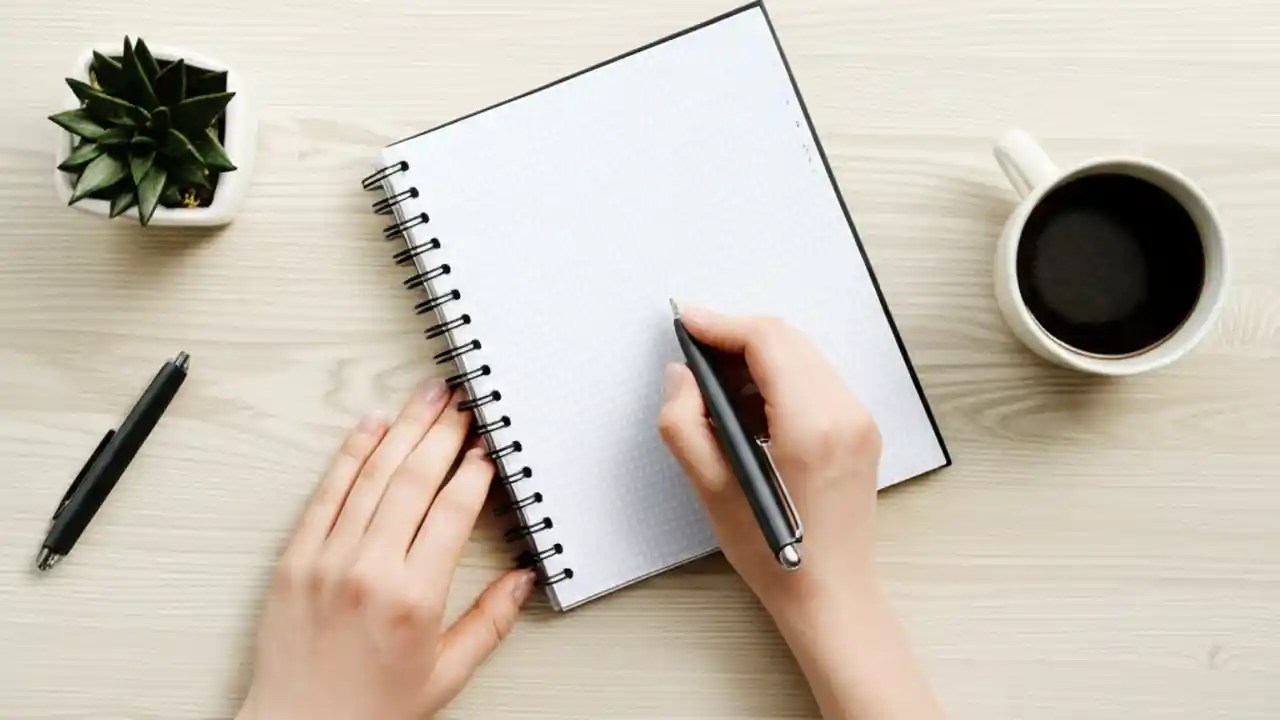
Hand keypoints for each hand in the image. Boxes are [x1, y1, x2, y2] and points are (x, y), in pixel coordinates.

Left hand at [237, 380, 535, 719]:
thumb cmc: (368, 712)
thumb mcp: (446, 675)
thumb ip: (490, 623)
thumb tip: (523, 581)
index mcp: (413, 598)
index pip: (452, 510)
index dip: (474, 471)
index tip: (486, 449)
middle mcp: (368, 570)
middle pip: (414, 480)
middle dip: (443, 433)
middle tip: (461, 404)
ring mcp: (326, 559)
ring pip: (371, 475)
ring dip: (402, 429)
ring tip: (425, 397)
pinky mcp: (294, 559)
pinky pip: (325, 493)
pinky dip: (348, 454)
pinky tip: (369, 428)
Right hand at [658, 308, 939, 719]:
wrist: (831, 593)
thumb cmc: (777, 555)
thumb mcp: (713, 491)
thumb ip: (685, 425)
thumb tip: (681, 377)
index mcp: (811, 425)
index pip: (767, 341)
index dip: (721, 324)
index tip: (688, 323)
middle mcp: (844, 413)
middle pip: (788, 340)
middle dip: (737, 336)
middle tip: (695, 352)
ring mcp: (859, 420)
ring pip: (804, 355)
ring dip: (759, 356)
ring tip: (717, 383)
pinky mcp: (861, 430)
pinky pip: (817, 379)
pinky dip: (781, 377)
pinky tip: (751, 405)